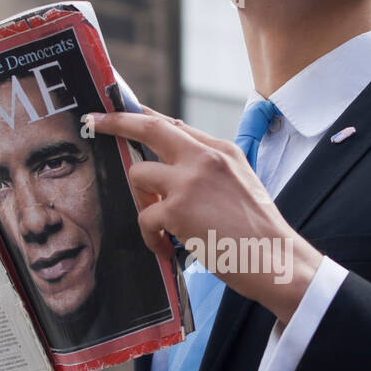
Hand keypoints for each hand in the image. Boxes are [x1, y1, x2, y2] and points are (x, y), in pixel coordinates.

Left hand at [88, 105, 322, 323]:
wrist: (276, 259)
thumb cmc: (260, 232)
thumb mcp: (241, 185)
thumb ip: (209, 171)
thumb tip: (172, 172)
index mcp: (221, 151)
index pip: (174, 125)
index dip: (144, 116)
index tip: (121, 111)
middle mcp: (204, 158)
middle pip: (148, 127)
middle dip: (116, 122)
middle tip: (93, 122)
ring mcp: (189, 181)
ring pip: (138, 175)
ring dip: (142, 202)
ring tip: (160, 228)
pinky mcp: (177, 209)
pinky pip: (144, 217)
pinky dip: (151, 237)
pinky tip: (167, 249)